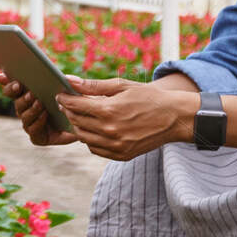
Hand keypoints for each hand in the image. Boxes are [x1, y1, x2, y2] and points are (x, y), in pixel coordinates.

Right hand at [0, 71, 77, 145]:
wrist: (83, 125)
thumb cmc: (73, 104)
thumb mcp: (68, 90)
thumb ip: (62, 81)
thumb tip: (62, 76)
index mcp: (28, 95)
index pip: (12, 89)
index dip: (8, 84)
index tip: (12, 81)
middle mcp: (26, 110)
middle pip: (16, 102)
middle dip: (22, 98)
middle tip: (31, 93)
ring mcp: (30, 124)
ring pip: (23, 116)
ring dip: (31, 109)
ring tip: (40, 103)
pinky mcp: (37, 137)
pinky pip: (32, 130)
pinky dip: (38, 122)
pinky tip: (45, 115)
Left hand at [55, 75, 194, 160]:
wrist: (175, 117)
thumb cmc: (149, 97)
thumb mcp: (122, 86)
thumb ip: (93, 86)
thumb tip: (69, 80)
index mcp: (108, 111)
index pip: (75, 105)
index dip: (64, 99)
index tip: (61, 94)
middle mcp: (110, 131)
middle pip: (76, 121)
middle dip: (69, 111)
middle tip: (68, 103)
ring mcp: (115, 146)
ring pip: (83, 138)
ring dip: (78, 126)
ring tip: (81, 115)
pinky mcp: (121, 155)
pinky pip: (95, 149)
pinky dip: (90, 139)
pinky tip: (95, 129)